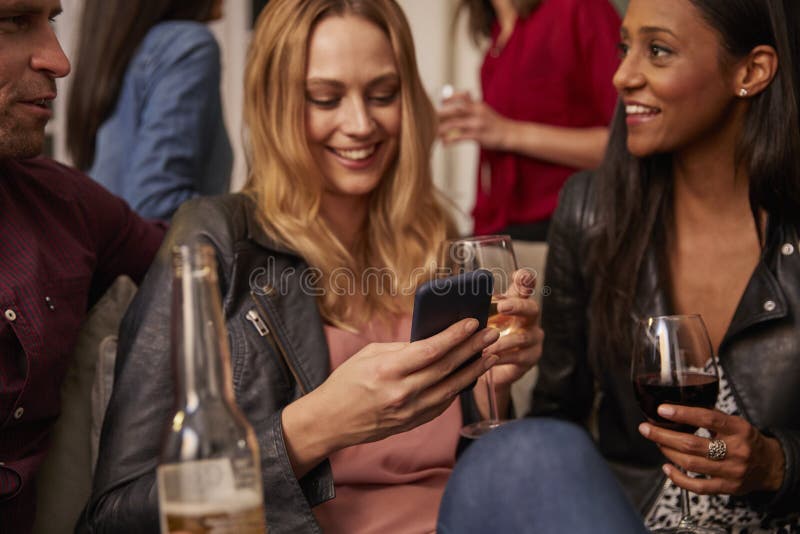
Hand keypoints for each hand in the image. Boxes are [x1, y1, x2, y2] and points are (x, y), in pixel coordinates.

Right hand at [283, 318, 500, 473]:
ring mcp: (410, 411)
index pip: (431, 350)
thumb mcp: (369, 355)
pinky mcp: (413, 423)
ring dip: (474, 370)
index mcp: (388, 370)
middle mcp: (402, 393)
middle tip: (491, 334)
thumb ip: (402, 349)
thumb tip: (433, 340)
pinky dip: (458, 388)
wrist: (331, 421)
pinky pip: (443, 404)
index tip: (472, 322)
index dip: (455, 336)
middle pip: (447, 368)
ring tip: (490, 354)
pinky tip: (469, 375)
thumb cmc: (346, 382)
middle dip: (472, 349)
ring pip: (452, 389)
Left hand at [437, 91, 512, 150]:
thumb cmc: (495, 124)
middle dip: (441, 114)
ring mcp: (478, 124)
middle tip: (429, 118)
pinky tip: (444, 144)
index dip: (450, 97)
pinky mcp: (478, 136)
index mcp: (478, 105)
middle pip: (455, 110)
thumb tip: (457, 106)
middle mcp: (477, 112)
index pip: (463, 96)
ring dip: (442, 129)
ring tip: (433, 133)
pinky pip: (460, 137)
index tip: (441, 100)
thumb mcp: (485, 112)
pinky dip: (450, 140)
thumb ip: (471, 108)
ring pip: (455, 124)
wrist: (510, 134)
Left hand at [482, 269, 543, 389]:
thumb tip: (451, 301)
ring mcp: (533, 339)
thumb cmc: (483, 335)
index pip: (524, 287)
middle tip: (502, 306)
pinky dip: (501, 357)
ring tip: (485, 344)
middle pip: (531, 308)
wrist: (491, 365)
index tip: (520, 275)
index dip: (525, 280)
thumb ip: (473, 308)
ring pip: (522, 337)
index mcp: (517, 304)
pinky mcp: (530, 358)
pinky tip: (489, 357)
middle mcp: (529, 319)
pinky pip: (518, 357)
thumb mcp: (479, 319)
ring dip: (502, 341)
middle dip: (516, 306)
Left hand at [639, 404, 785, 495]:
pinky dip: (678, 478)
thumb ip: (711, 416)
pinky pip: (697, 486)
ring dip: (668, 452)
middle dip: (663, 436)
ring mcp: (731, 471)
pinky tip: (667, 468)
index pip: (708, 419)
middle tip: (646, 429)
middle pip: (692, 444)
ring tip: (657, 442)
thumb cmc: (747, 440)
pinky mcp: (727, 488)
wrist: (770, 466)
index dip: (682, 414)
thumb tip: (677, 407)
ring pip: (691, 463)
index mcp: (738, 429)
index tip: (662, 410)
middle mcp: (736, 450)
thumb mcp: (735, 423)